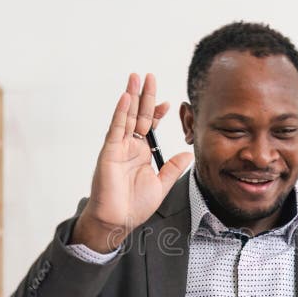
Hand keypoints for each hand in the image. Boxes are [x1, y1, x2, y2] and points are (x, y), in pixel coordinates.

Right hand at [71, 73, 193, 251]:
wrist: (118, 221)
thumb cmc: (135, 205)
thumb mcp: (162, 184)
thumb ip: (173, 168)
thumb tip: (188, 154)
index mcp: (141, 153)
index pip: (149, 126)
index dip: (157, 112)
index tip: (169, 103)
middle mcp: (129, 146)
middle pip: (138, 115)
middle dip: (144, 95)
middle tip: (149, 76)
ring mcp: (118, 147)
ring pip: (126, 116)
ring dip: (131, 96)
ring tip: (135, 77)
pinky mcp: (109, 152)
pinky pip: (116, 128)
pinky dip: (121, 112)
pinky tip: (126, 97)